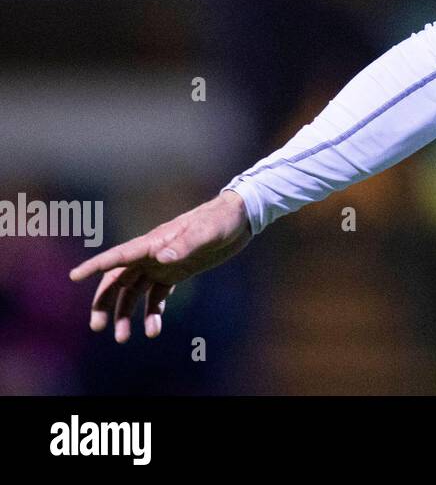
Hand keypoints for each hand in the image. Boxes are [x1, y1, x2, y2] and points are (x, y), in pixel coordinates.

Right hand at [68, 190, 252, 341]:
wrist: (240, 219)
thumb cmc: (221, 220)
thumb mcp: (206, 232)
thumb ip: (184, 245)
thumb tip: (160, 258)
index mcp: (153, 242)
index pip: (118, 256)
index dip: (95, 266)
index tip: (74, 276)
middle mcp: (152, 255)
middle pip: (118, 281)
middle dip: (104, 303)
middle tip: (98, 327)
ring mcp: (162, 265)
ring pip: (134, 293)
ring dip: (126, 314)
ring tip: (124, 338)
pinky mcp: (176, 273)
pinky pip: (156, 297)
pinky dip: (152, 313)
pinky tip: (153, 329)